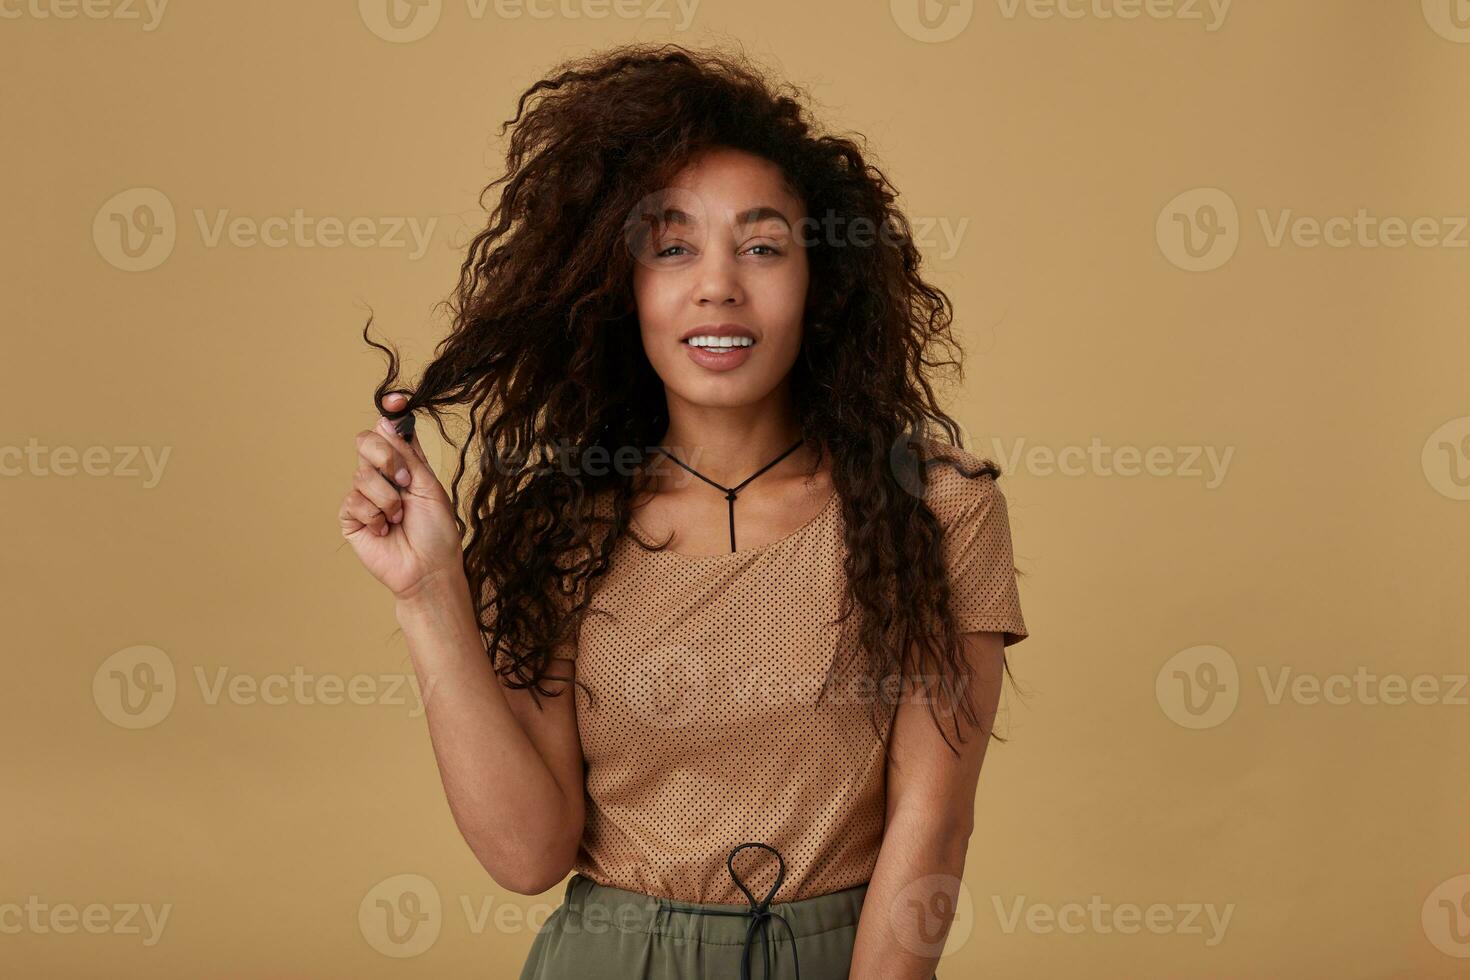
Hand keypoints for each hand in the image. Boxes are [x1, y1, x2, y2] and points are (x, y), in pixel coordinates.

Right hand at [338, 392, 463, 600]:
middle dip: (386, 458)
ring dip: (388, 498)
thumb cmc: (436, 531)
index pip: (390, 430)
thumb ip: (407, 454)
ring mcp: (364, 495)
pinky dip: (375, 516)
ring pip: (361, 475)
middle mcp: (381, 475)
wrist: (429, 569)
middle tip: (405, 481)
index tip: (395, 401)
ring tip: (400, 517)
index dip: (390, 411)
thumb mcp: (428, 486)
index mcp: (404, 464)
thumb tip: (387, 421)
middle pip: (366, 441)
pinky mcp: (351, 517)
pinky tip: (385, 530)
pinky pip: (353, 501)